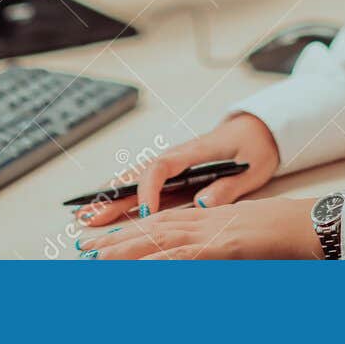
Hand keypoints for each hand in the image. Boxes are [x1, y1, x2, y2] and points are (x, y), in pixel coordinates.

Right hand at [75, 113, 279, 226]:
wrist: (259, 127)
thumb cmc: (256, 146)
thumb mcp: (251, 166)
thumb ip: (227, 186)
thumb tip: (202, 203)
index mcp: (194, 151)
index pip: (161, 168)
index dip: (150, 191)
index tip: (147, 215)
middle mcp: (178, 156)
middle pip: (137, 174)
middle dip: (113, 196)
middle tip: (90, 216)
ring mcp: (173, 163)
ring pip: (135, 178)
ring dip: (110, 196)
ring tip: (85, 214)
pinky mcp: (174, 171)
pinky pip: (142, 182)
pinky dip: (121, 194)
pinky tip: (103, 206)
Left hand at [76, 196, 319, 259]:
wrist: (308, 225)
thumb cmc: (281, 234)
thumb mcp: (240, 241)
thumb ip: (213, 249)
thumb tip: (190, 259)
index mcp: (205, 218)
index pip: (157, 223)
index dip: (127, 231)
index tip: (100, 241)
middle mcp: (201, 221)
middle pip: (149, 229)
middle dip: (114, 240)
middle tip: (82, 249)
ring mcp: (209, 232)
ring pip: (157, 239)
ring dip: (124, 249)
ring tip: (95, 258)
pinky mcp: (220, 246)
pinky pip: (182, 256)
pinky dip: (158, 261)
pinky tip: (138, 268)